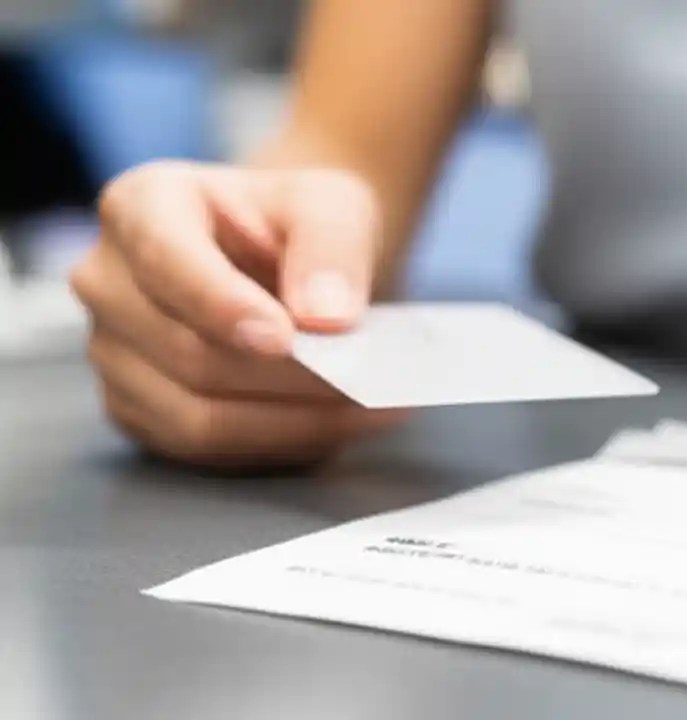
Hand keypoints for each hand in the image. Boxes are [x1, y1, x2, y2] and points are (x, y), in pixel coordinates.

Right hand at [72, 161, 405, 468]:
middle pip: (189, 353)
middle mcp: (108, 282)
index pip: (167, 261)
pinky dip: (281, 442)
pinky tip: (339, 425)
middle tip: (368, 381)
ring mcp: (113, 353)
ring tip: (369, 409)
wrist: (286, 259)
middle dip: (288, 377)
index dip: (224, 306)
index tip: (287, 338)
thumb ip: (332, 246)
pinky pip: (206, 449)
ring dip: (293, 422)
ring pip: (196, 416)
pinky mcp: (138, 409)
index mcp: (141, 206)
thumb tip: (326, 317)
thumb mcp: (332, 204)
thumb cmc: (296, 223)